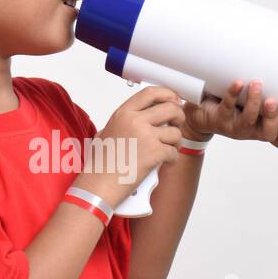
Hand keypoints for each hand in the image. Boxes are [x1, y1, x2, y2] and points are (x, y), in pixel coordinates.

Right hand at [79, 85, 184, 208]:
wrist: (99, 185)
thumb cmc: (100, 164)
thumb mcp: (107, 133)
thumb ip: (125, 122)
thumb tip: (143, 117)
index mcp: (123, 114)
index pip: (151, 93)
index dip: (167, 94)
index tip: (174, 100)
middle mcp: (135, 121)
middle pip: (170, 108)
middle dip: (179, 117)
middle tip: (177, 125)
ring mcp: (146, 136)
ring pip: (175, 132)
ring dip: (175, 143)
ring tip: (166, 150)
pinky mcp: (154, 152)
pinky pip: (174, 152)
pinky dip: (172, 160)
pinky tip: (164, 164)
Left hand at [181, 79, 277, 148]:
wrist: (200, 114)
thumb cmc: (232, 106)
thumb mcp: (250, 102)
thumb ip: (265, 92)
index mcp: (261, 128)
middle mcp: (250, 130)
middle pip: (267, 132)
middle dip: (272, 118)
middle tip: (272, 101)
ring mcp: (234, 126)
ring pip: (247, 120)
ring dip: (253, 102)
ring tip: (256, 84)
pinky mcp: (219, 118)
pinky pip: (228, 106)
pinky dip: (233, 93)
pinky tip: (238, 83)